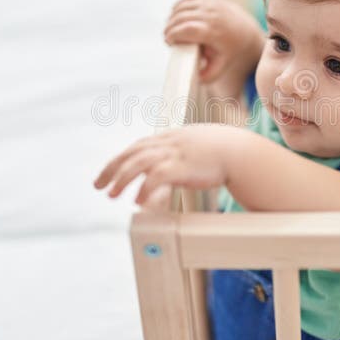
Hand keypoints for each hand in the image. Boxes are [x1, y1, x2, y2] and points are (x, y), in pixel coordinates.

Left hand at [93, 124, 234, 204]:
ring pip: (138, 163)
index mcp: (170, 137)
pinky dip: (144, 189)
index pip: (137, 146)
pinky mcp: (182, 167)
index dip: (120, 159)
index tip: (107, 173)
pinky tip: (137, 202)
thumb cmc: (222, 152)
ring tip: (111, 195)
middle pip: (131, 153)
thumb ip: (180, 154)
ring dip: (121, 179)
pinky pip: (156, 177)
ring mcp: (174, 153)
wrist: (240, 151)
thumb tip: (170, 171)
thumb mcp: (196, 147)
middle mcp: (168, 142)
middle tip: (99, 185)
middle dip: (112, 169)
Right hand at [164, 0, 263, 83]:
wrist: (246, 32)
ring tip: (170, 30)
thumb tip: (194, 78)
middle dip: (169, 28)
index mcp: (214, 32)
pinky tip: (175, 17)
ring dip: (171, 18)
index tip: (168, 42)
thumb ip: (207, 75)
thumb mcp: (220, 65)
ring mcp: (211, 3)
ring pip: (182, 7)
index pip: (187, 29)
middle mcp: (212, 15)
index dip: (173, 34)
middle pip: (181, 17)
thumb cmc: (229, 51)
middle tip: (167, 38)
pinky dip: (177, 7)